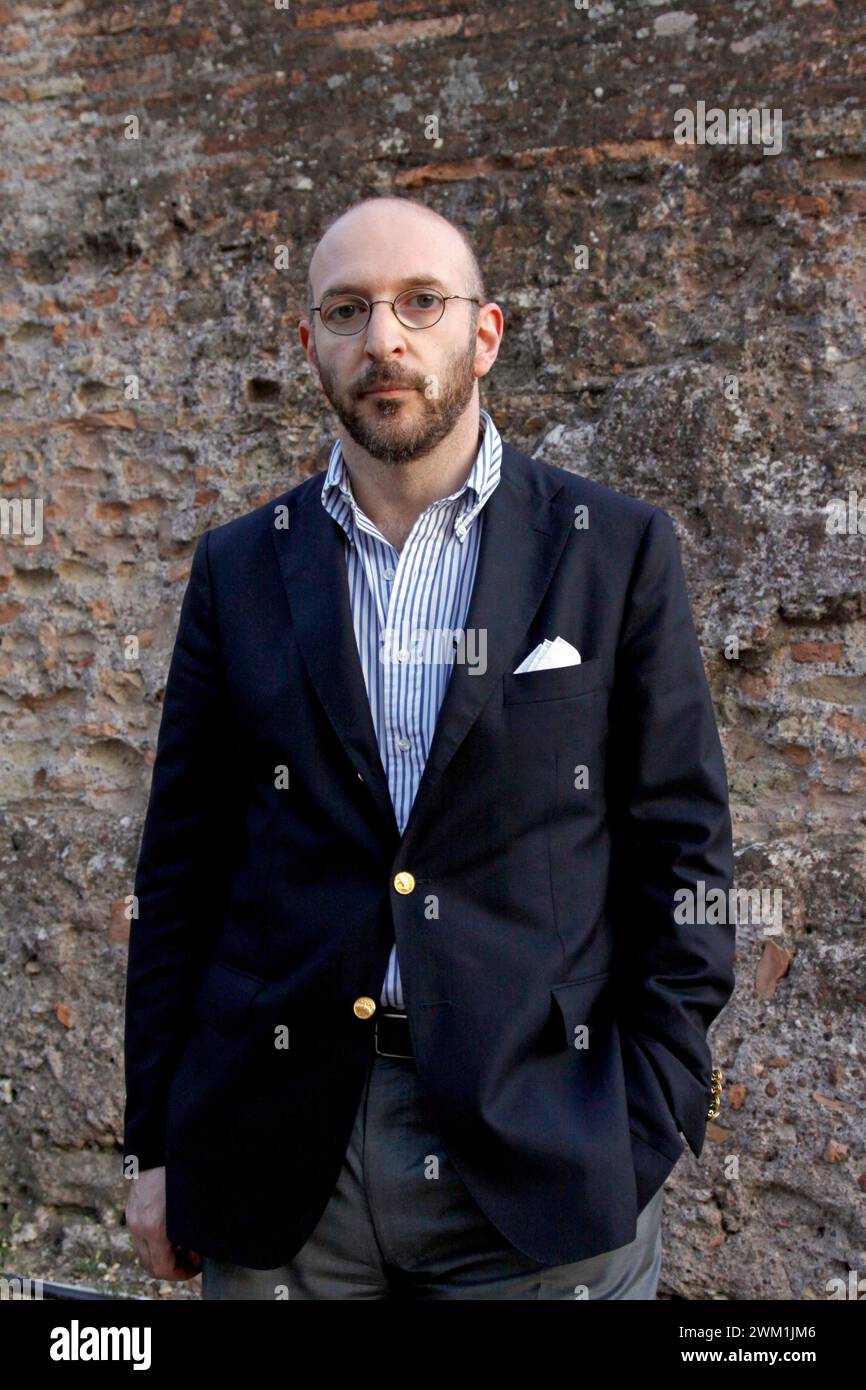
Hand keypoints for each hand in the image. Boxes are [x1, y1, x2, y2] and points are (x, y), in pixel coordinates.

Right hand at [125, 1165, 201, 1279]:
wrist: (159, 1145)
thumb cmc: (182, 1171)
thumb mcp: (194, 1204)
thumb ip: (196, 1229)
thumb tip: (204, 1245)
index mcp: (155, 1228)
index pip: (163, 1269)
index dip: (183, 1272)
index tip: (198, 1262)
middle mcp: (139, 1226)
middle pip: (151, 1265)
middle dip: (173, 1266)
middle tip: (193, 1254)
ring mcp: (132, 1217)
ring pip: (145, 1252)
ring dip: (163, 1253)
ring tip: (184, 1239)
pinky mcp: (131, 1209)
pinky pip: (141, 1236)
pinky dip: (155, 1240)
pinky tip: (172, 1226)